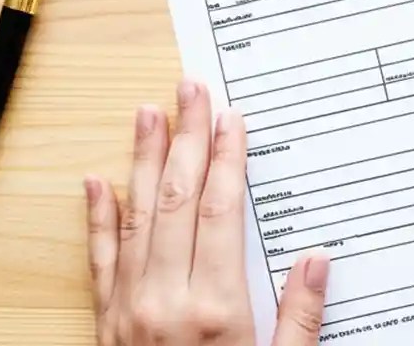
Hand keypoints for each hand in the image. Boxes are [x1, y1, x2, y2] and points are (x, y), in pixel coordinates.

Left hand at [83, 79, 330, 345]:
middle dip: (187, 139)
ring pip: (136, 217)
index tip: (231, 119)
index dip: (227, 159)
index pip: (222, 212)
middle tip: (190, 91)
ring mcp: (129, 310)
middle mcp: (166, 300)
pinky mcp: (105, 324)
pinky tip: (96, 180)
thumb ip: (300, 320)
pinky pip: (99, 259)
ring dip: (143, 161)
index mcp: (216, 309)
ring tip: (147, 115)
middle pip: (178, 200)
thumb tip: (317, 260)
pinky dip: (97, 217)